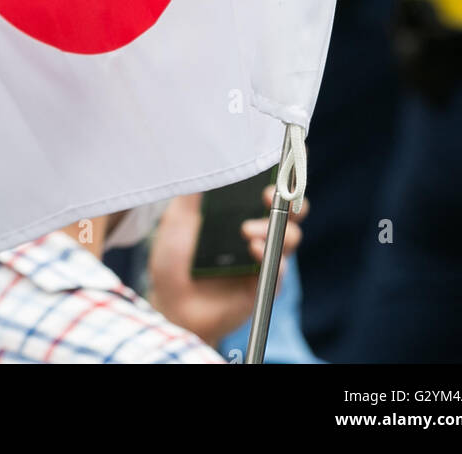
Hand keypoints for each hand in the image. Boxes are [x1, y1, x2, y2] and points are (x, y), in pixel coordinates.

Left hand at [146, 186, 307, 348]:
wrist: (169, 304)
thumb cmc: (173, 260)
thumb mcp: (177, 219)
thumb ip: (192, 192)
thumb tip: (200, 156)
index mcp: (241, 214)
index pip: (271, 192)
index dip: (279, 180)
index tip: (272, 171)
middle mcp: (258, 234)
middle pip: (292, 213)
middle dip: (288, 201)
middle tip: (267, 197)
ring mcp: (263, 261)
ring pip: (291, 238)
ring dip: (274, 228)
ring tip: (247, 231)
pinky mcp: (264, 287)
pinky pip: (280, 270)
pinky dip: (270, 256)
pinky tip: (253, 250)